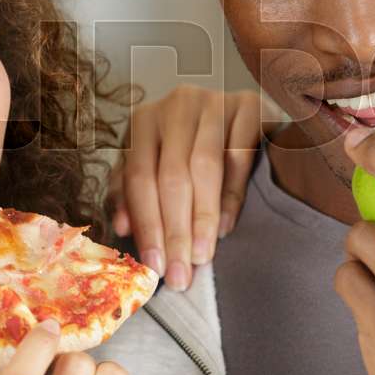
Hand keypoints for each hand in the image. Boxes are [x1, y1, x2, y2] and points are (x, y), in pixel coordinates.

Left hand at [106, 87, 265, 289]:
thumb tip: (123, 228)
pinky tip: (225, 228)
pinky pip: (239, 157)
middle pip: (171, 175)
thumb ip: (134, 193)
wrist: (247, 115)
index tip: (154, 266)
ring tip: (201, 256)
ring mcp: (215, 101)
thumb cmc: (193, 148)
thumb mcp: (156, 165)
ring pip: (204, 168)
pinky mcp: (251, 106)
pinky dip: (232, 196)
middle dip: (174, 231)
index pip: (139, 176)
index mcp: (144, 119)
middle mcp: (177, 104)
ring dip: (201, 219)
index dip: (146, 224)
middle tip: (180, 273)